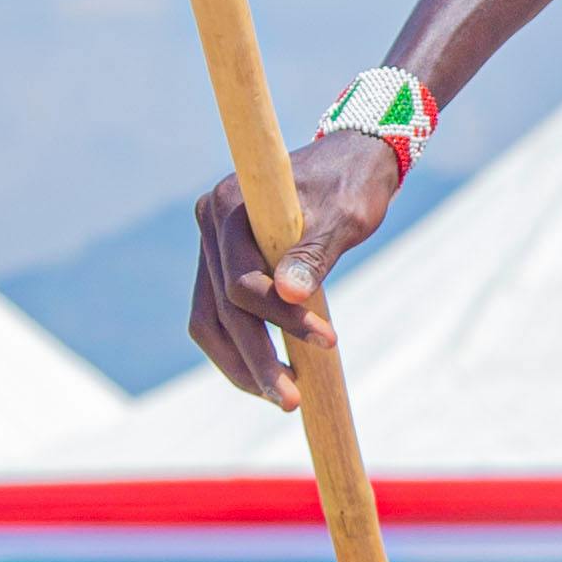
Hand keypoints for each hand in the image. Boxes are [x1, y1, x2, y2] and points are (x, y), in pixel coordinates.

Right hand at [189, 129, 402, 407]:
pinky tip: (271, 375)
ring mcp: (211, 244)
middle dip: (255, 358)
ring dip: (241, 364)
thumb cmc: (352, 184)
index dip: (278, 320)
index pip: (240, 280)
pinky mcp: (221, 262)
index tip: (328, 342)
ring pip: (210, 320)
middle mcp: (209, 222)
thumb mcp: (344, 217)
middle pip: (220, 308)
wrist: (352, 159)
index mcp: (230, 204)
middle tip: (290, 401)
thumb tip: (289, 293)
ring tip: (282, 398)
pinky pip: (217, 316)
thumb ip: (314, 254)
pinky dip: (240, 348)